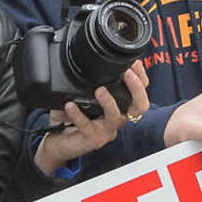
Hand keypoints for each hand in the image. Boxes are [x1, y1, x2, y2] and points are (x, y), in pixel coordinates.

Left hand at [34, 62, 149, 175]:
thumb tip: (88, 57)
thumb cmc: (73, 118)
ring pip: (116, 117)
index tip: (135, 62)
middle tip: (127, 73)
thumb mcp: (82, 97)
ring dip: (109, 102)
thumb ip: (89, 83)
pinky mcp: (92, 140)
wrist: (59, 143)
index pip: (139, 93)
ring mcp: (106, 131)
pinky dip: (78, 114)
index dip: (141, 78)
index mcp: (119, 108)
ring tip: (99, 90)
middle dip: (137, 89)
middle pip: (139, 106)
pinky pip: (87, 126)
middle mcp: (116, 119)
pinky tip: (70, 105)